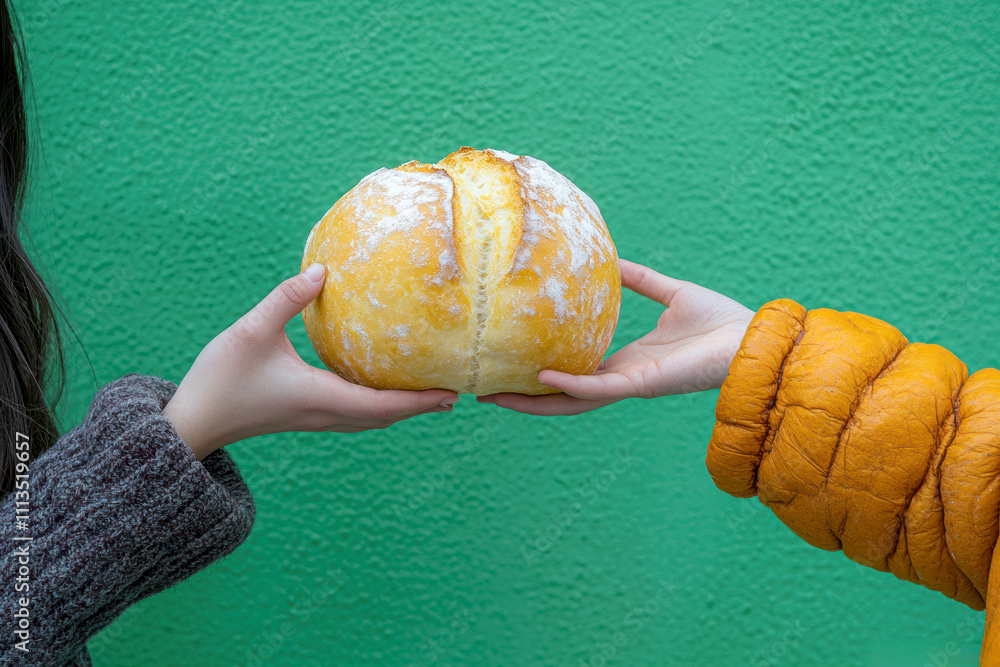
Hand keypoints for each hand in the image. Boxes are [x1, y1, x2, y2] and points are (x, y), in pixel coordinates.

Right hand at [163, 263, 458, 459]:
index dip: (418, 400)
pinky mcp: (303, 416)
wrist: (191, 423)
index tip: (450, 393)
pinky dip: (375, 407)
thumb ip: (287, 298)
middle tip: (452, 391)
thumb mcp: (251, 331)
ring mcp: (314, 419)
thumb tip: (322, 270)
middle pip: (384, 416)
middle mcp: (324, 414)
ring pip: (368, 419)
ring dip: (399, 408)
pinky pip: (352, 415)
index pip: (382, 405)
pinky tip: (376, 389)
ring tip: (426, 393)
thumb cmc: (219, 379)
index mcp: (320, 397)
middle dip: (419, 405)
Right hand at [477, 259, 753, 415]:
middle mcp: (620, 379)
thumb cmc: (719, 321)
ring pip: (570, 402)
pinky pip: (597, 390)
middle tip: (482, 391)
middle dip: (522, 398)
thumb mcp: (668, 292)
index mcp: (625, 361)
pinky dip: (569, 387)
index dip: (539, 374)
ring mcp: (628, 385)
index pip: (573, 374)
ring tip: (494, 396)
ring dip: (532, 403)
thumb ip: (639, 280)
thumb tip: (612, 259)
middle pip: (561, 397)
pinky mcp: (641, 385)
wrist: (752, 340)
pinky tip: (542, 378)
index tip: (506, 365)